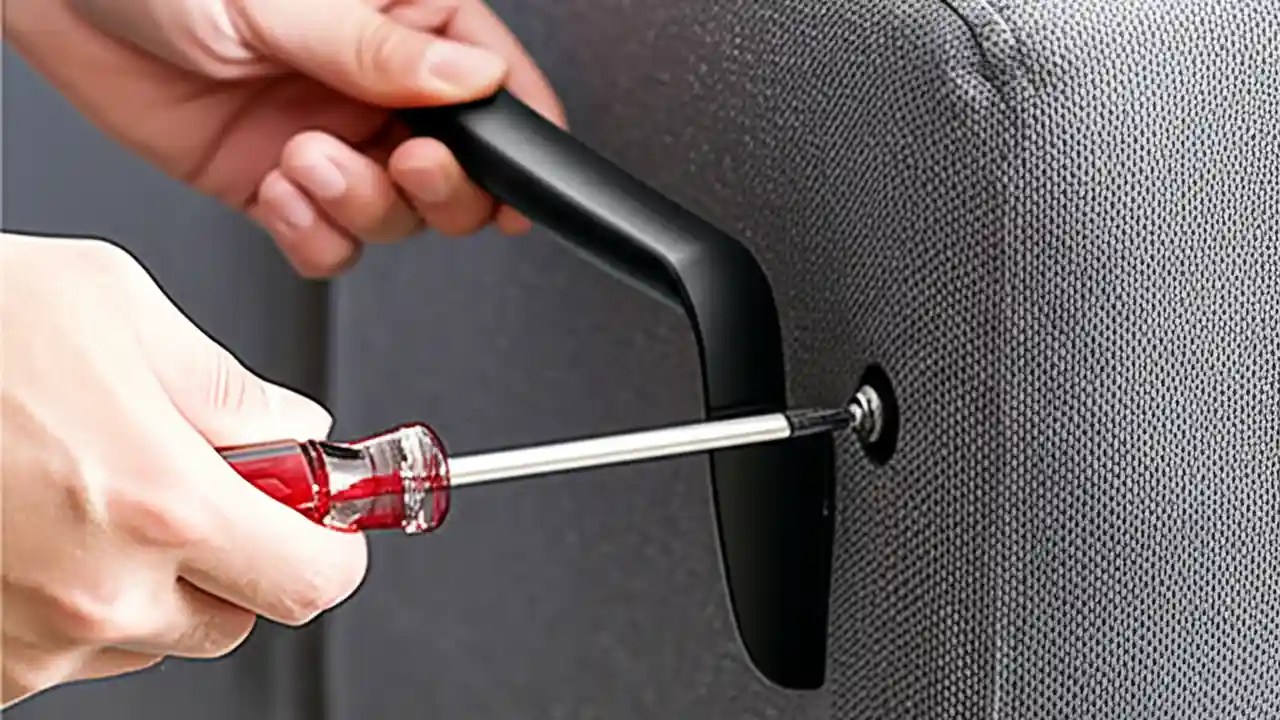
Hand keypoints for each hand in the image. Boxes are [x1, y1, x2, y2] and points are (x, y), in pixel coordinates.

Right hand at [0, 233, 367, 706]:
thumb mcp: (114, 307)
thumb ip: (228, 387)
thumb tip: (296, 431)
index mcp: (157, 504)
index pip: (312, 580)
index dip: (332, 548)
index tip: (327, 521)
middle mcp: (97, 595)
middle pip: (239, 614)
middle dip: (237, 554)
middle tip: (192, 484)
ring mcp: (28, 644)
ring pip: (152, 635)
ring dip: (150, 578)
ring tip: (84, 490)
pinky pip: (67, 652)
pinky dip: (72, 599)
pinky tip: (31, 527)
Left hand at [5, 0, 564, 276]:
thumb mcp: (285, 0)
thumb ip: (383, 50)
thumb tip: (477, 79)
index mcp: (408, 21)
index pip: (498, 90)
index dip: (518, 145)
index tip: (511, 184)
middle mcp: (379, 89)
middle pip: (463, 175)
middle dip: (438, 188)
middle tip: (402, 163)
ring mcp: (336, 142)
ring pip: (398, 218)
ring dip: (358, 205)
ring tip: (307, 157)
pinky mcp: (283, 188)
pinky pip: (332, 245)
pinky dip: (313, 236)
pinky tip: (279, 188)